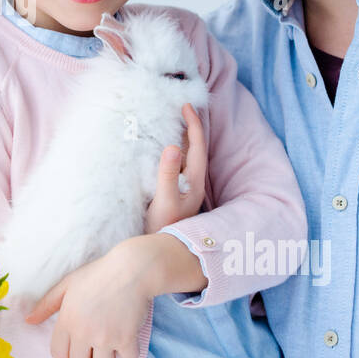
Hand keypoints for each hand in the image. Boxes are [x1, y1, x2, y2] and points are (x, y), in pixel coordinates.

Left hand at [25, 237, 155, 357]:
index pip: (58, 354)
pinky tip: (128, 336)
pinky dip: (129, 351)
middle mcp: (83, 333)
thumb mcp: (67, 284)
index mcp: (67, 320)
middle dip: (86, 355)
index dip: (67, 350)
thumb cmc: (97, 275)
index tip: (77, 340)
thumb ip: (46, 305)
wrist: (130, 269)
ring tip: (111, 341)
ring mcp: (105, 338)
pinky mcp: (126, 339)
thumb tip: (28, 321)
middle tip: (95, 339)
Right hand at [144, 102, 206, 233]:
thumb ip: (168, 174)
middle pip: (195, 148)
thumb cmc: (163, 227)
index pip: (197, 146)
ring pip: (186, 156)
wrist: (160, 251)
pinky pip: (175, 164)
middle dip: (190, 127)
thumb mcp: (164, 200)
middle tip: (181, 107)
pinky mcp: (173, 193)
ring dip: (182, 138)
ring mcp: (183, 188)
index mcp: (194, 181)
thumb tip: (173, 146)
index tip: (187, 105)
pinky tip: (162, 148)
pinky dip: (171, 151)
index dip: (193, 124)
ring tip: (173, 121)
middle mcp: (191, 182)